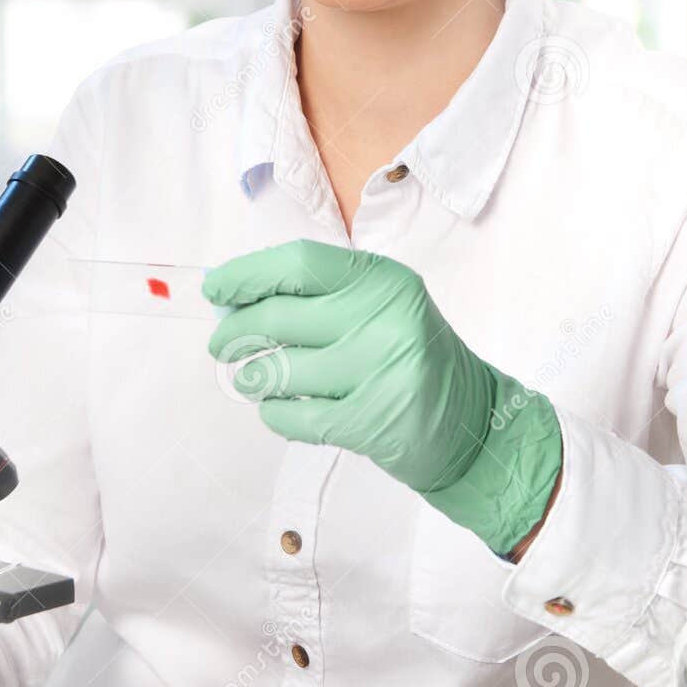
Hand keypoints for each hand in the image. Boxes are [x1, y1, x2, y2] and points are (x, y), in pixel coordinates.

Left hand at [203, 239, 561, 556]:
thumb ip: (315, 297)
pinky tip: (283, 409)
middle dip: (235, 332)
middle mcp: (383, 319)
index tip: (216, 288)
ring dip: (254, 378)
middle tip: (223, 344)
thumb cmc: (407, 357)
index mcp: (382, 280)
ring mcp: (379, 372)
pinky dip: (275, 414)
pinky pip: (292, 418)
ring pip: (278, 372)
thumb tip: (231, 299)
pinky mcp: (371, 422)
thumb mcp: (377, 307)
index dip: (247, 274)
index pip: (298, 263)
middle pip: (278, 316)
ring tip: (257, 379)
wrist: (470, 423)